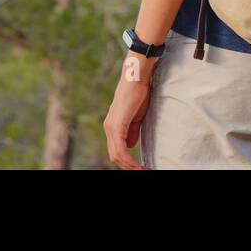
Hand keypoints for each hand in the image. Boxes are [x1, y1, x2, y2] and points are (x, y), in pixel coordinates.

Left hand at [103, 55, 155, 169]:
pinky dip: (128, 160)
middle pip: (114, 155)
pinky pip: (120, 149)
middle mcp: (108, 128)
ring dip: (129, 165)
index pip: (116, 149)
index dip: (126, 161)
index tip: (139, 166)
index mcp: (113, 126)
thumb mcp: (136, 117)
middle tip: (142, 170)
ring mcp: (111, 127)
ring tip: (141, 169)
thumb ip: (132, 132)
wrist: (135, 80)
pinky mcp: (116, 126)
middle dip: (128, 166)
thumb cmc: (137, 95)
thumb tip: (130, 146)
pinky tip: (136, 164)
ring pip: (116, 155)